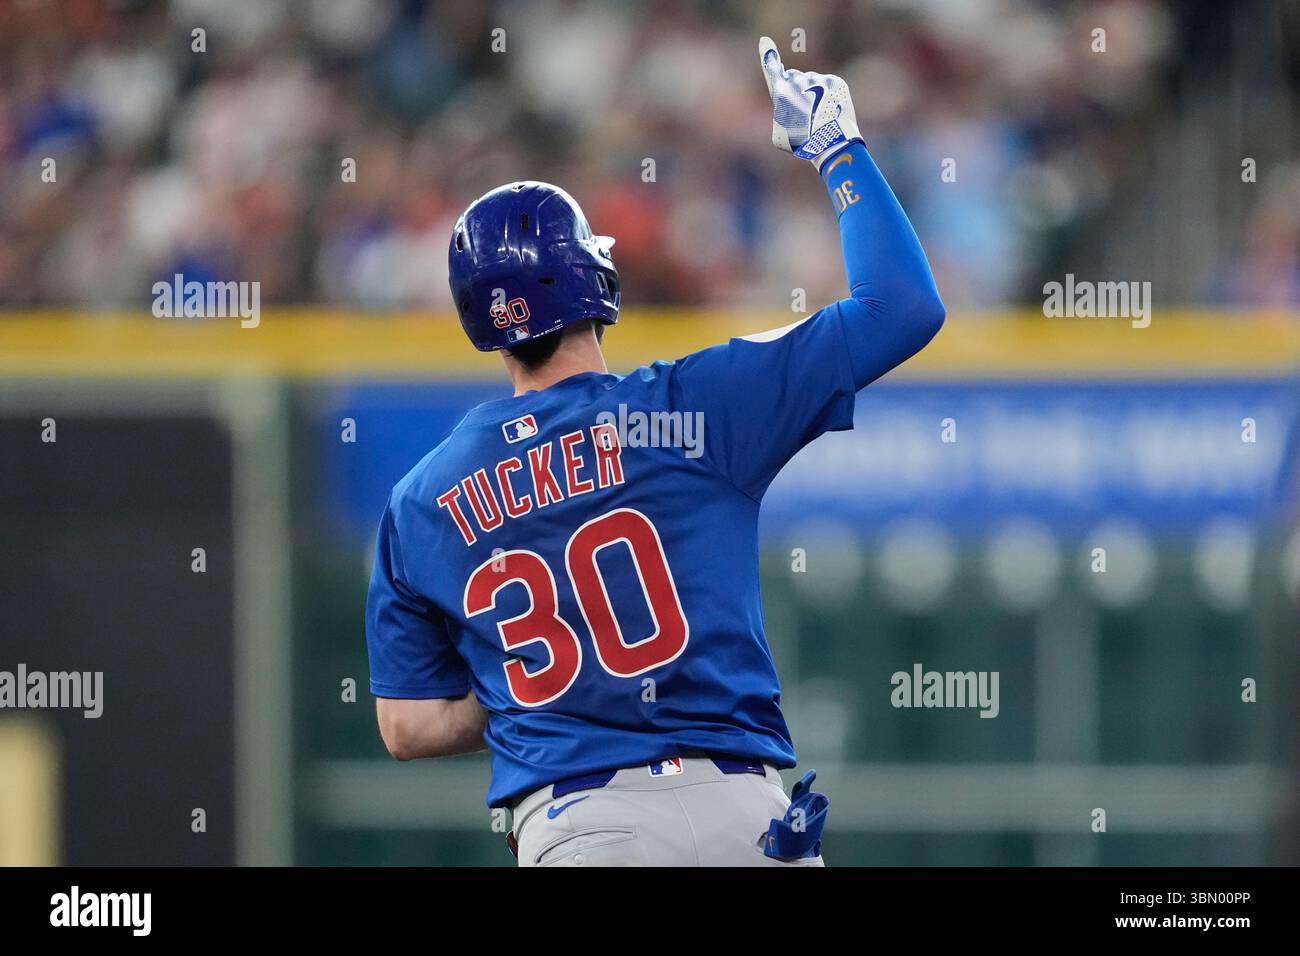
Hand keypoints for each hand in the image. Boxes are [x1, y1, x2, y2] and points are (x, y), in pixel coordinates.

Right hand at [758, 36, 862, 169]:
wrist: (831, 142)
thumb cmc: (801, 143)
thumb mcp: (779, 135)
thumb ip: (781, 116)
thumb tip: (788, 109)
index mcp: (781, 91)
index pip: (771, 67)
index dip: (767, 54)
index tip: (765, 41)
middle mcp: (799, 80)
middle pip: (793, 77)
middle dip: (795, 88)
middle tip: (802, 112)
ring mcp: (818, 79)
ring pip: (812, 82)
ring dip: (814, 95)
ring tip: (818, 117)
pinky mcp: (835, 82)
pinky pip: (828, 86)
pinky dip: (829, 97)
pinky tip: (830, 112)